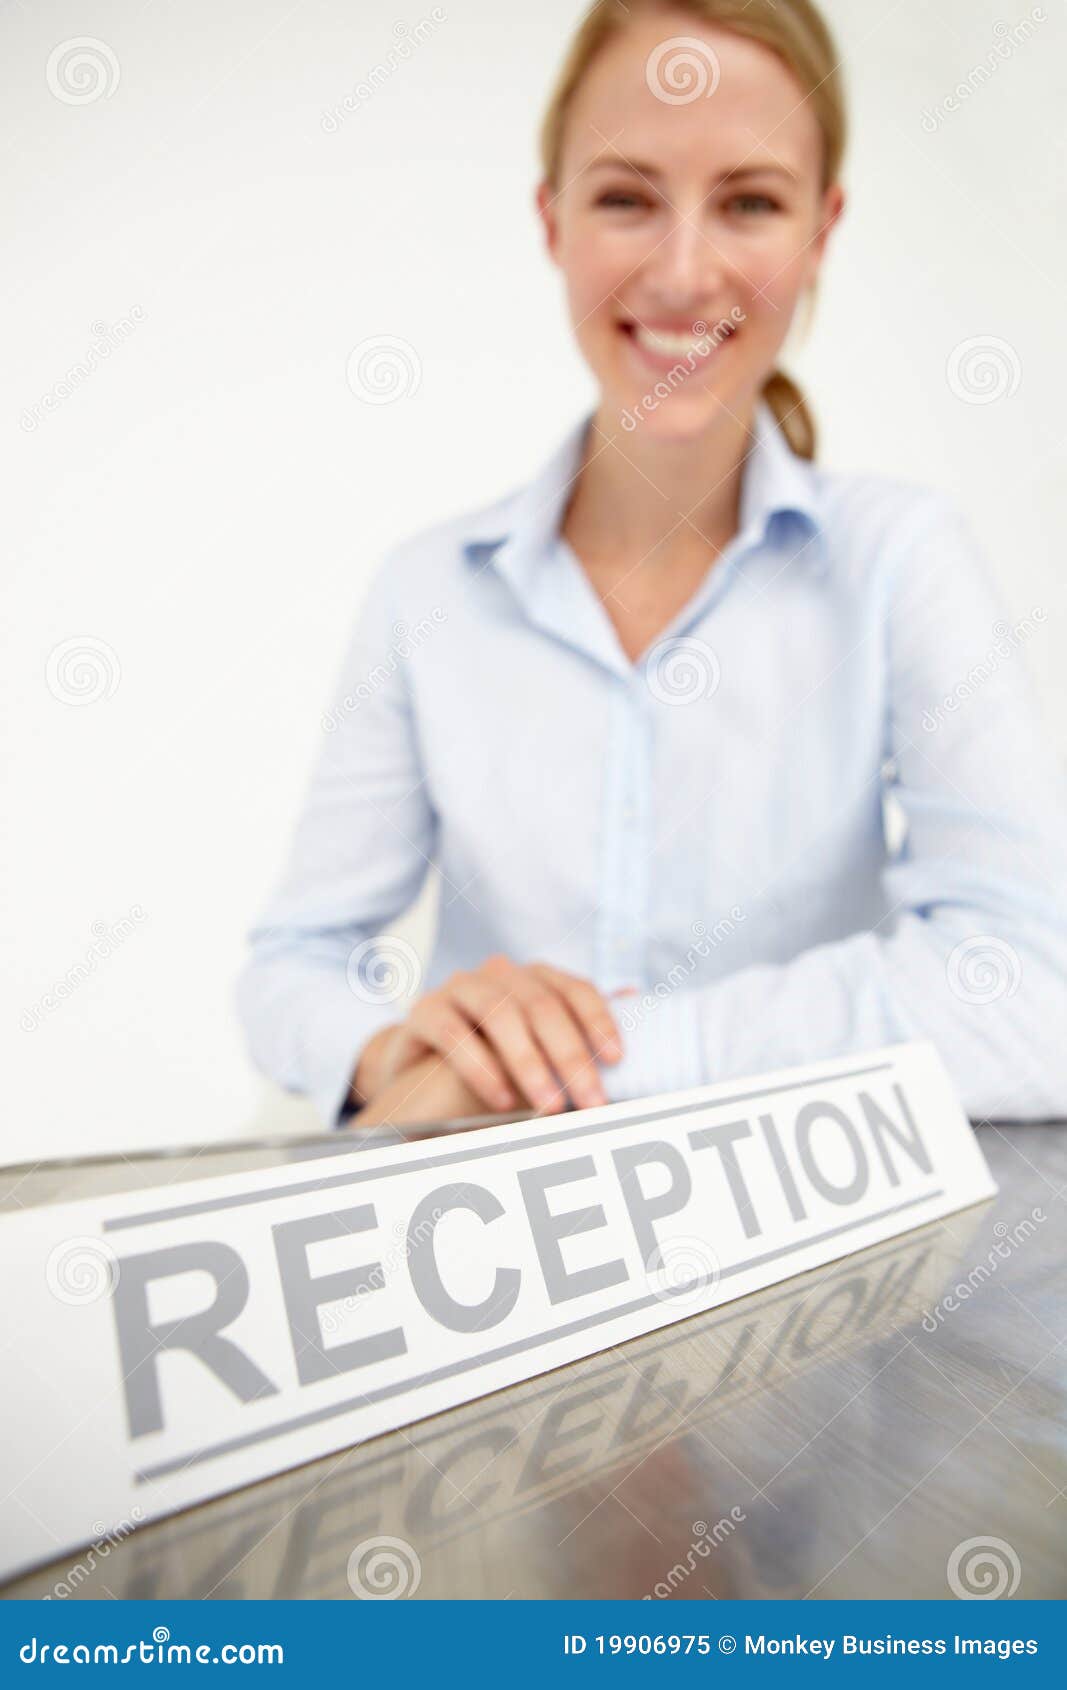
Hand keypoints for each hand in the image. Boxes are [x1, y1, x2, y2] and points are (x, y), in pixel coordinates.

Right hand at [351, 955, 624, 1114]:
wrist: (419, 1064)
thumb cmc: (492, 1056)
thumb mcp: (537, 1046)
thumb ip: (577, 1026)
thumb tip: (634, 999)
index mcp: (536, 978)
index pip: (576, 990)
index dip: (599, 1021)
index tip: (616, 1060)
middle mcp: (501, 974)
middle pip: (543, 1007)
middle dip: (571, 1057)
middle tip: (591, 1101)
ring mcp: (460, 988)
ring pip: (501, 1015)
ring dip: (529, 1064)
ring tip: (548, 1105)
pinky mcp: (424, 1010)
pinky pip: (454, 1034)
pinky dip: (481, 1069)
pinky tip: (500, 1099)